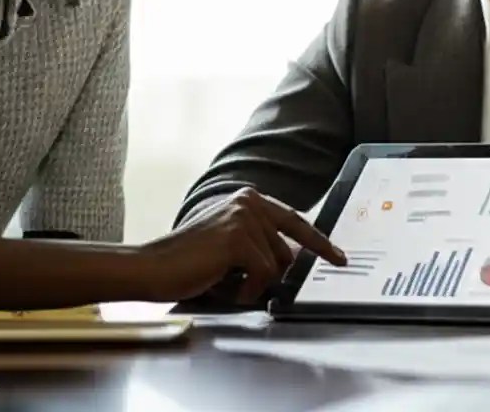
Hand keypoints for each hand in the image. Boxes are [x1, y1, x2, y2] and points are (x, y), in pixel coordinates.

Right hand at [142, 188, 345, 303]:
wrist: (151, 268)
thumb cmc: (188, 264)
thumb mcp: (232, 247)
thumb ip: (261, 245)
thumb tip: (296, 261)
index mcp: (248, 200)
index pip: (295, 221)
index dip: (319, 242)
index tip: (339, 258)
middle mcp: (249, 201)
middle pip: (288, 251)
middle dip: (269, 276)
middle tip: (237, 284)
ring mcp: (244, 216)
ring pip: (277, 265)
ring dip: (253, 283)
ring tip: (222, 280)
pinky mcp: (238, 237)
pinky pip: (264, 275)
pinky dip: (247, 289)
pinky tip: (222, 285)